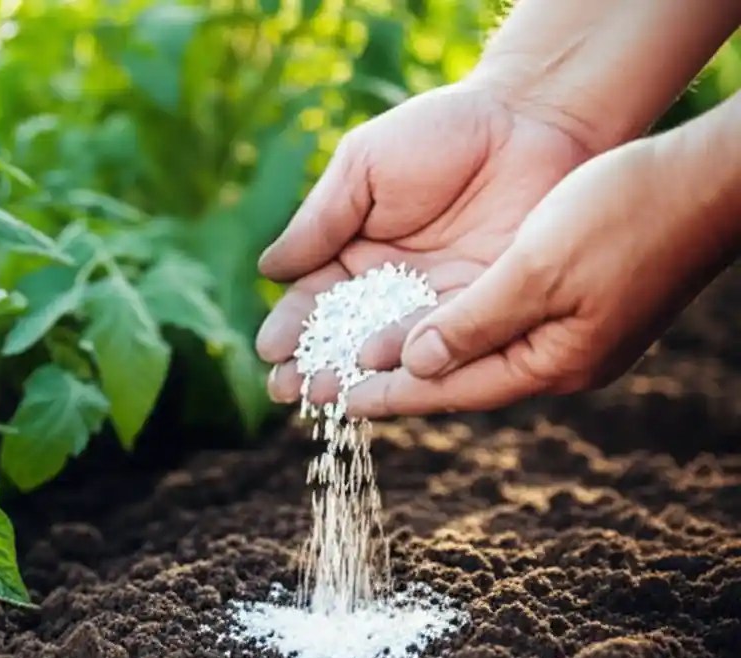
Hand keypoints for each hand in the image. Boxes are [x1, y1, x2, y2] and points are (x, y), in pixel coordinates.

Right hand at [255, 78, 594, 403]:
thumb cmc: (439, 132)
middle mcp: (394, 288)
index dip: (292, 327)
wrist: (531, 119)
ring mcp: (441, 303)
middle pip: (347, 336)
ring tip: (330, 395)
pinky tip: (389, 378)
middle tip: (293, 391)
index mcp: (356, 253)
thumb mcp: (364, 167)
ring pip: (393, 351)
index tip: (271, 352)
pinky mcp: (489, 311)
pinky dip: (418, 364)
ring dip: (359, 375)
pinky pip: (449, 343)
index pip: (315, 300)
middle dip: (318, 364)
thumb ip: (321, 220)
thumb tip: (269, 271)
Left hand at [345, 134, 739, 416]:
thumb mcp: (538, 267)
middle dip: (390, 382)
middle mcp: (557, 362)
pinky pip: (490, 329)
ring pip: (470, 355)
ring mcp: (567, 337)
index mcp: (552, 363)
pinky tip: (417, 321)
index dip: (390, 393)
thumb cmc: (626, 213)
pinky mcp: (571, 308)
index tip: (336, 400)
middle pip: (455, 381)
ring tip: (355, 357)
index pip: (451, 389)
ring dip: (412, 354)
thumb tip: (414, 364)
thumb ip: (474, 321)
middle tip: (328, 386)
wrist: (707, 180)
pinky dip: (446, 327)